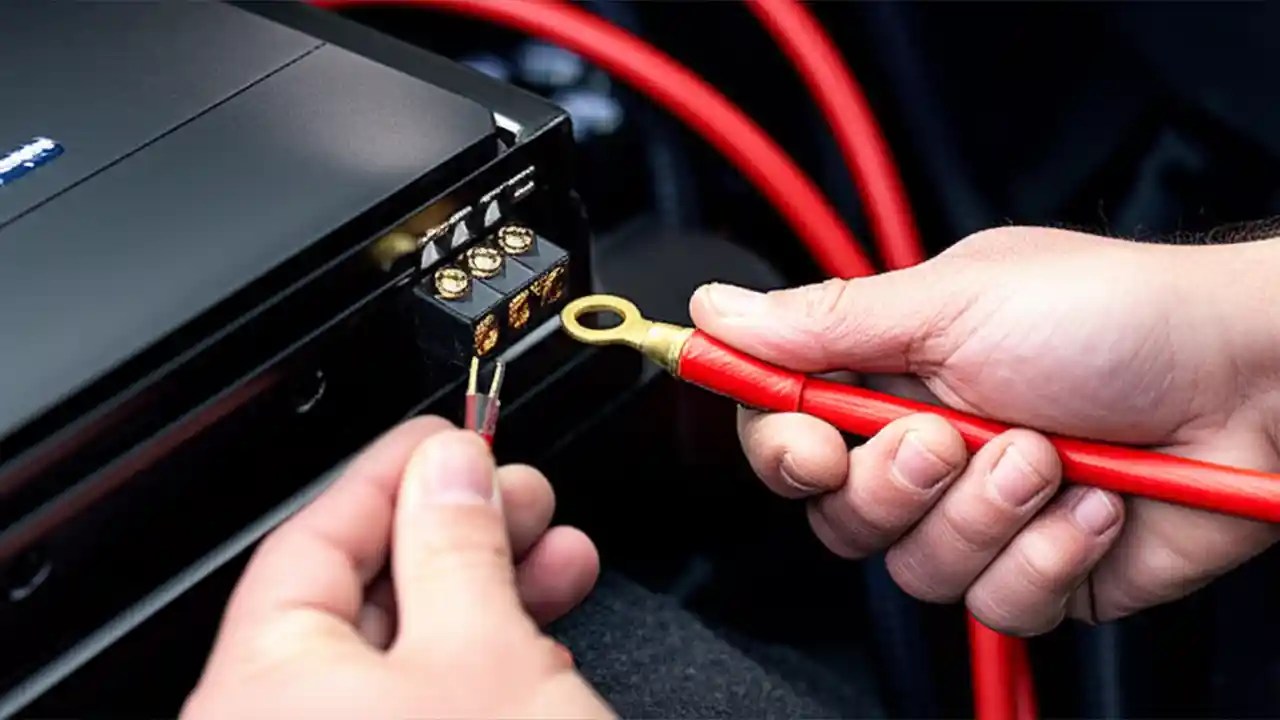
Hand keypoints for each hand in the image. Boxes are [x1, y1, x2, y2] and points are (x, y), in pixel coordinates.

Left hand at [182, 417, 611, 718]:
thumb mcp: (482, 651)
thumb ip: (456, 545)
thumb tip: (448, 465)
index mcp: (261, 685)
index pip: (315, 537)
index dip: (394, 471)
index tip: (452, 430)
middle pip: (363, 589)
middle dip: (461, 529)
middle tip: (521, 490)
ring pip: (407, 647)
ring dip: (490, 590)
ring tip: (560, 554)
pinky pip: (425, 697)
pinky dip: (485, 657)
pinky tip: (542, 632)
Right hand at [691, 227, 1279, 634]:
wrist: (1254, 383)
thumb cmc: (1120, 318)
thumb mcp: (954, 302)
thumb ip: (825, 321)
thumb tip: (718, 307)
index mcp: (895, 370)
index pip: (788, 427)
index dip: (785, 450)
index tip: (813, 446)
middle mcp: (929, 446)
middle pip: (839, 513)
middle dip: (898, 483)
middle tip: (955, 435)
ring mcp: (984, 513)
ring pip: (916, 566)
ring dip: (988, 512)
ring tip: (1052, 456)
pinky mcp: (1040, 570)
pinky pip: (996, 604)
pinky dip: (1048, 555)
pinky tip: (1092, 504)